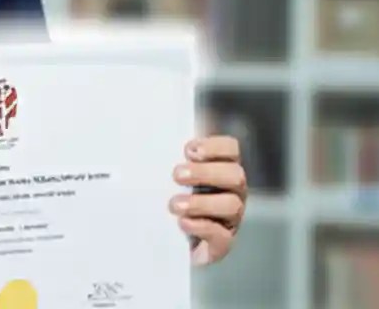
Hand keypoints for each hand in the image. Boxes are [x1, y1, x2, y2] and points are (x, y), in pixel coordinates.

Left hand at [170, 136, 246, 266]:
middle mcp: (231, 191)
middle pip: (235, 175)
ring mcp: (230, 219)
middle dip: (205, 173)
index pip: (231, 149)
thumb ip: (162, 156)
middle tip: (176, 175)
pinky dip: (203, 227)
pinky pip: (223, 236)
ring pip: (232, 205)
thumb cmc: (162, 198)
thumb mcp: (162, 174)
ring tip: (174, 204)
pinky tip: (182, 223)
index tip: (189, 150)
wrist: (161, 240)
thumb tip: (143, 135)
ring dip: (201, 203)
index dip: (215, 146)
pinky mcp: (221, 243)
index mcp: (220, 168)